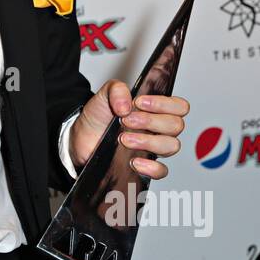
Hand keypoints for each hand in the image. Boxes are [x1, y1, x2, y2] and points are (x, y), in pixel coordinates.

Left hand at [68, 79, 188, 179]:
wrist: (81, 138)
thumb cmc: (98, 117)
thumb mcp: (104, 95)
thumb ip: (117, 90)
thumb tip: (127, 105)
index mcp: (155, 110)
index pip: (179, 106)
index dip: (164, 104)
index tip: (140, 103)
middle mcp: (158, 129)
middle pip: (176, 126)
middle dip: (151, 121)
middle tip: (127, 121)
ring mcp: (152, 148)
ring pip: (172, 146)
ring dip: (148, 142)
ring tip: (124, 139)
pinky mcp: (144, 165)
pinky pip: (161, 170)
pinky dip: (151, 167)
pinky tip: (134, 161)